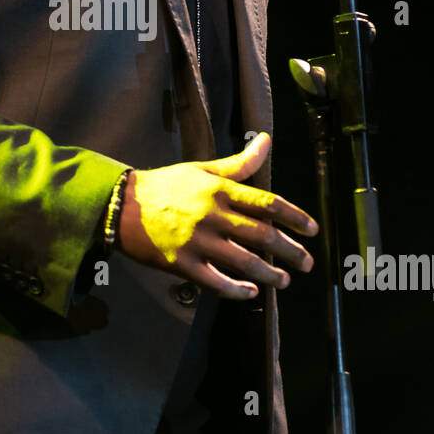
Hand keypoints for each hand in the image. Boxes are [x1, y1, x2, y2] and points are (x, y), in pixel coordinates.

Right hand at [115, 132, 317, 299]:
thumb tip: (266, 140)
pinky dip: (237, 290)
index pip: (267, 203)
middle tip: (308, 263)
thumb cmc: (165, 186)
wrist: (121, 206)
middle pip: (262, 235)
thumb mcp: (203, 170)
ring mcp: (197, 241)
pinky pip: (216, 282)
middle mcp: (212, 215)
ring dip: (270, 273)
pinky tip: (251, 292)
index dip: (295, 217)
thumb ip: (239, 163)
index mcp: (220, 190)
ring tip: (285, 280)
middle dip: (291, 250)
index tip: (312, 230)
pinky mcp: (182, 264)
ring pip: (244, 261)